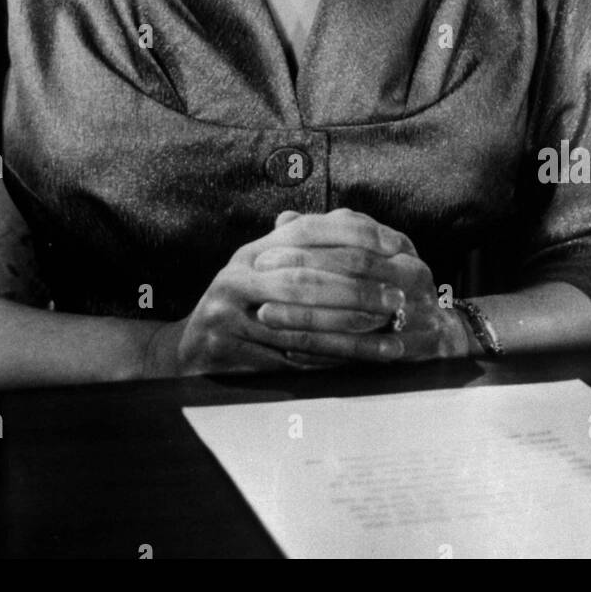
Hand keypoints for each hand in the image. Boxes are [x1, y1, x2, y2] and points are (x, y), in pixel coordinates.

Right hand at [167, 208, 415, 375]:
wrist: (191, 350)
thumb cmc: (245, 308)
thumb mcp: (268, 271)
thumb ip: (307, 250)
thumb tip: (369, 230)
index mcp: (253, 251)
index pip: (306, 229)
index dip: (353, 235)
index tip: (395, 246)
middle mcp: (238, 274)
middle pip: (305, 277)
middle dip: (358, 290)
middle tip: (398, 299)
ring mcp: (229, 312)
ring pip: (301, 323)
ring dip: (352, 332)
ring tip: (392, 335)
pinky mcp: (230, 349)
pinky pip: (290, 357)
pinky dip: (330, 360)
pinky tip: (362, 362)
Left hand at [253, 213, 472, 364]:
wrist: (439, 332)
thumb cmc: (389, 287)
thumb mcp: (364, 253)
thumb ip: (327, 236)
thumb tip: (283, 219)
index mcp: (399, 247)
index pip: (348, 238)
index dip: (304, 246)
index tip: (263, 255)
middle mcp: (412, 275)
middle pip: (350, 272)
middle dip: (299, 278)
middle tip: (258, 281)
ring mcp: (416, 312)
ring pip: (351, 314)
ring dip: (304, 317)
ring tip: (264, 315)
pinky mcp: (410, 348)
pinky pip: (359, 353)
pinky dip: (323, 352)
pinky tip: (289, 350)